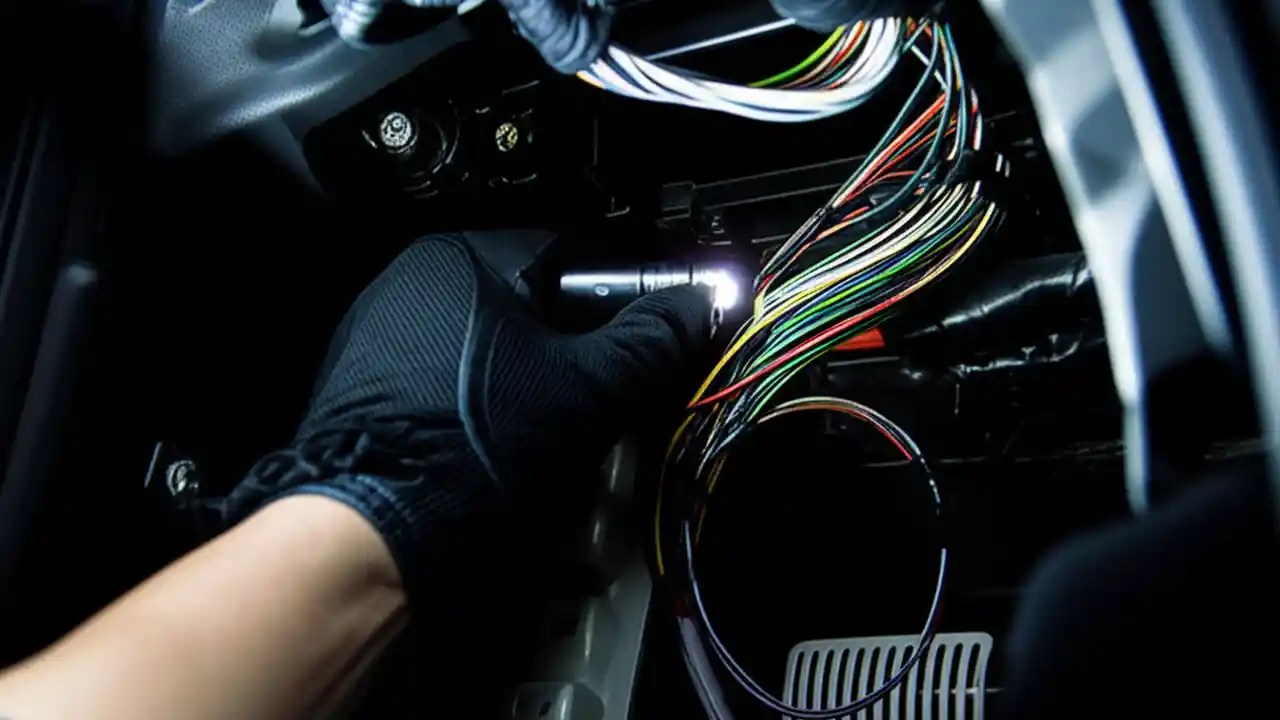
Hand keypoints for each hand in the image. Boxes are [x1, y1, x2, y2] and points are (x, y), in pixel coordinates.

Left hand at [222, 233, 712, 598]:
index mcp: (464, 255)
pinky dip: (476, 400)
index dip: (621, 298)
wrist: (369, 529)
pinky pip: (443, 375)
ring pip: (487, 342)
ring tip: (539, 433)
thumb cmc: (479, 443)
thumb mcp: (586, 390)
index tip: (638, 346)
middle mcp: (412, 277)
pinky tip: (486, 446)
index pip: (573, 252)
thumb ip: (650, 341)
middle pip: (528, 300)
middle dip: (569, 348)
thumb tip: (699, 305)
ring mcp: (377, 330)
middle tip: (592, 400)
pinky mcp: (360, 384)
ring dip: (524, 377)